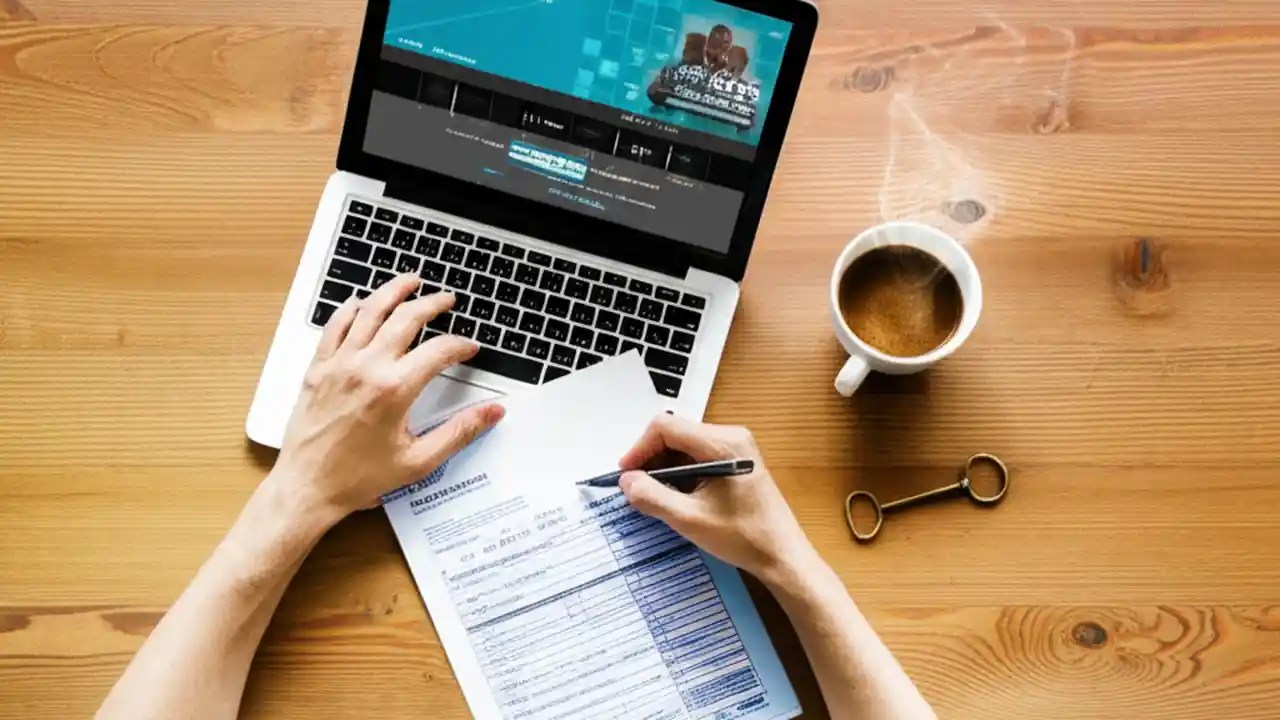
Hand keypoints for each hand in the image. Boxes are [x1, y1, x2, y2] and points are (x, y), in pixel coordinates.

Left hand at [270, 274, 504, 523]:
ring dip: (393, 291)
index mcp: (394, 390)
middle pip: (406, 318)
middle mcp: (366, 368)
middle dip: (432, 304)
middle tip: (446, 300)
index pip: (438, 351)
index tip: (469, 348)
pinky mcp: (318, 368)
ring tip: (410, 281)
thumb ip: (459, 431)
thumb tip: (492, 413)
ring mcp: (339, 364)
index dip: (460, 345)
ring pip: (369, 311)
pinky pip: (335, 326)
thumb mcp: (419, 460)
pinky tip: (360, 302)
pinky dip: (350, 308)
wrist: (307, 488)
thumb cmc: (358, 478)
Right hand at [618, 415, 815, 583]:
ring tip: (655, 497)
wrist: (781, 555)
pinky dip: (680, 473)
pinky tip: (676, 497)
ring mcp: (735, 448)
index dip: (639, 449)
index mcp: (723, 443)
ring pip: (683, 445)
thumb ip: (652, 496)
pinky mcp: (735, 461)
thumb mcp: (689, 519)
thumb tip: (626, 481)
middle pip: (674, 434)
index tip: (625, 476)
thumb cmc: (744, 537)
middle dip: (651, 460)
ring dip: (664, 468)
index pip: (665, 428)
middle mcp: (730, 436)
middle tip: (636, 490)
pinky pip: (697, 456)